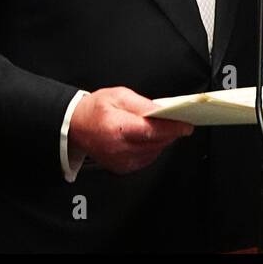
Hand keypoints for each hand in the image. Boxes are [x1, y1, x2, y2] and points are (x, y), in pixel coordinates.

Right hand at [67, 86, 192, 173]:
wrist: (76, 126)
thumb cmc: (95, 109)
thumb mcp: (119, 96)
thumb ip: (142, 104)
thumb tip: (162, 111)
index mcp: (117, 127)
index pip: (151, 130)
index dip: (172, 128)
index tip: (186, 126)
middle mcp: (119, 148)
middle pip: (155, 143)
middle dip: (170, 133)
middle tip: (179, 122)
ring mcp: (120, 160)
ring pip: (154, 152)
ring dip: (162, 140)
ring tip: (162, 127)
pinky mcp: (122, 167)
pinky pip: (146, 159)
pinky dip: (153, 148)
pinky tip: (149, 138)